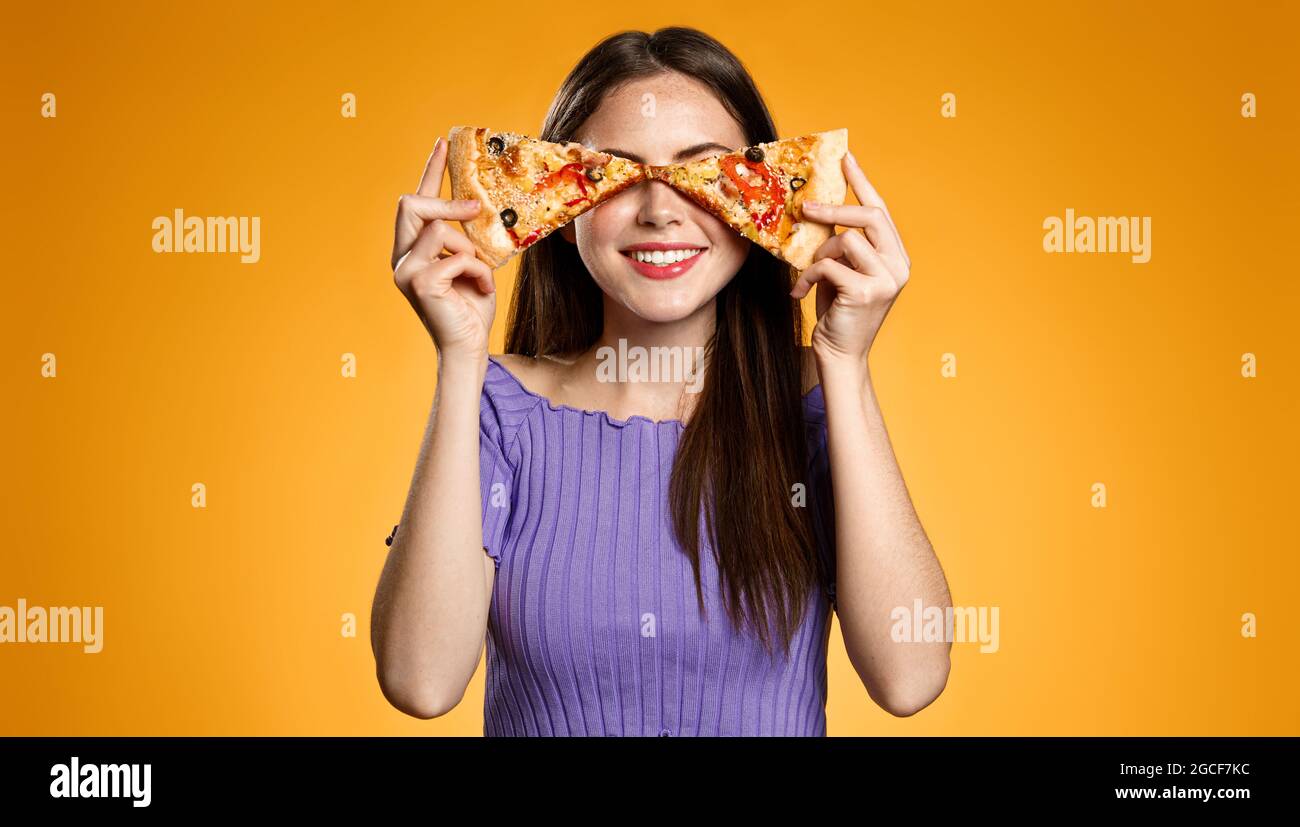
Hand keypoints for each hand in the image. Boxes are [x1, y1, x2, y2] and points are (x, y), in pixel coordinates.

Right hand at [391, 137, 496, 360]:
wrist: (469, 347)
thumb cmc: (471, 307)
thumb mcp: (471, 263)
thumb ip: (465, 237)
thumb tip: (478, 205)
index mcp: (412, 250)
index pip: (416, 202)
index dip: (430, 170)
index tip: (442, 143)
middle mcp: (402, 258)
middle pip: (413, 204)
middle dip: (448, 204)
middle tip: (477, 211)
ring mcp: (406, 271)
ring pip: (441, 231)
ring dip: (470, 251)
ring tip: (479, 276)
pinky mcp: (419, 284)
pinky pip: (456, 258)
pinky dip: (477, 272)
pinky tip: (479, 290)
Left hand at [790, 150, 910, 366]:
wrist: (840, 355)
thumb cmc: (838, 312)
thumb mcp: (843, 271)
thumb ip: (843, 245)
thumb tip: (819, 210)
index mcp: (896, 257)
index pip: (881, 210)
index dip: (862, 182)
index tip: (846, 158)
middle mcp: (899, 266)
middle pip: (871, 216)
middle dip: (836, 209)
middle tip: (807, 208)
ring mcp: (887, 279)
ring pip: (845, 241)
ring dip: (818, 255)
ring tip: (808, 275)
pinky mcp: (866, 292)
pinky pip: (828, 265)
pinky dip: (808, 276)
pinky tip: (800, 292)